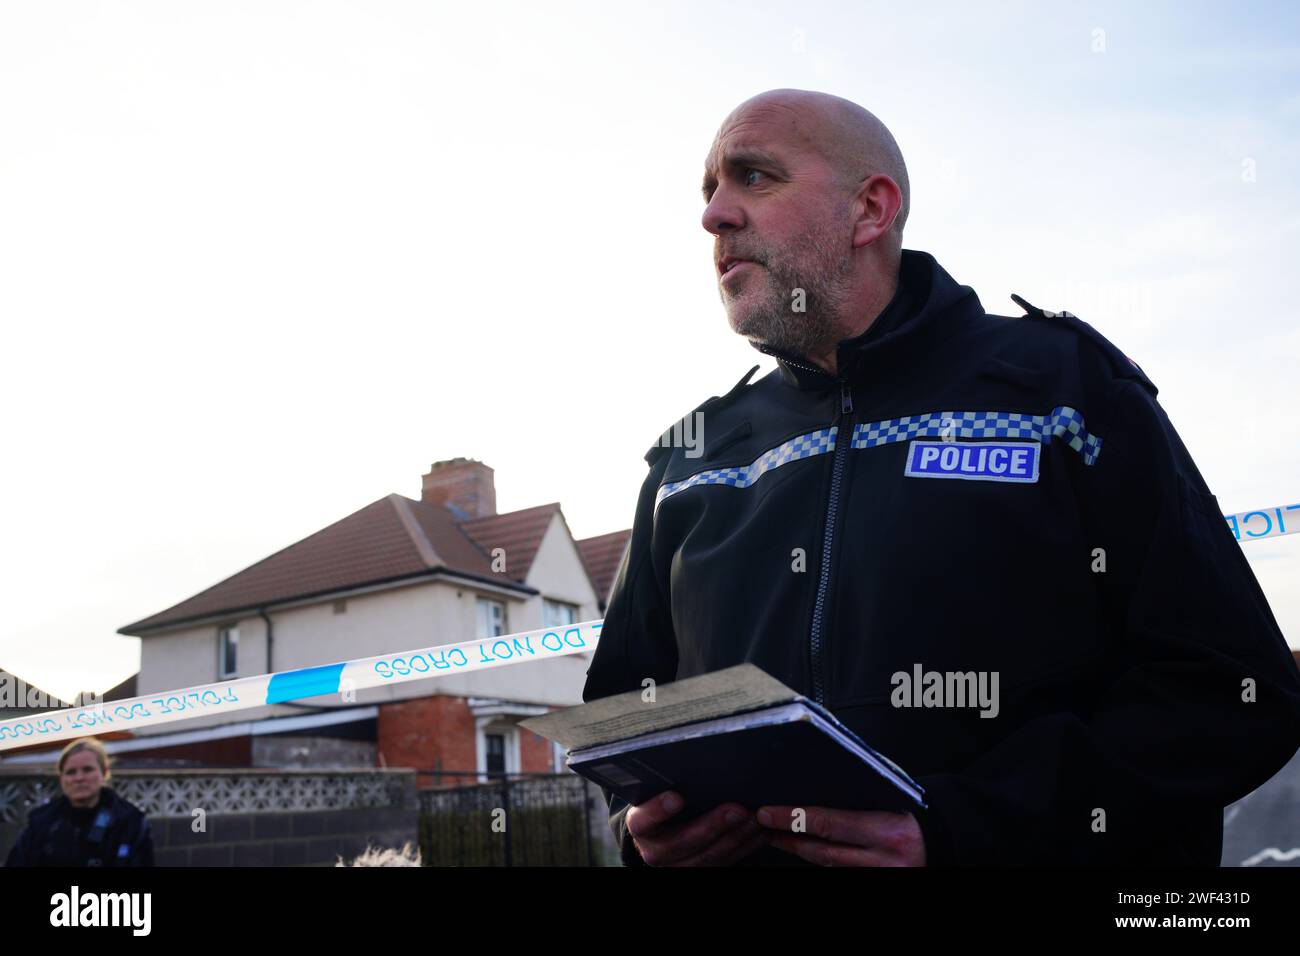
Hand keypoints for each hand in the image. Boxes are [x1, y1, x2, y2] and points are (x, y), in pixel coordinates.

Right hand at [626, 791, 770, 865]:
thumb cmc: (663, 799)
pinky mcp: (700, 870)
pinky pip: (725, 862)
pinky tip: (759, 832)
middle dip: (712, 826)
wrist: (662, 832)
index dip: (657, 811)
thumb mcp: (659, 790)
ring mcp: (679, 864)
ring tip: (754, 819)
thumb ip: (670, 782)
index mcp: (640, 826)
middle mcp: (655, 850)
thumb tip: (697, 758)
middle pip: (683, 843)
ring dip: (735, 837)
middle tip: (736, 809)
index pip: (642, 821)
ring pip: (709, 857)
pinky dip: (745, 846)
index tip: (675, 797)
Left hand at [754, 805, 926, 865]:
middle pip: (822, 852)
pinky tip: (803, 847)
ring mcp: (879, 875)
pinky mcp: (875, 881)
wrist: (943, 840)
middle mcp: (884, 860)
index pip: (829, 823)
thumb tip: (814, 785)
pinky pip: (840, 871)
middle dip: (787, 839)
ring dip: (798, 851)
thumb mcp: (892, 796)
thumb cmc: (914, 811)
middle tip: (762, 825)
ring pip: (828, 865)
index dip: (792, 818)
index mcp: (889, 832)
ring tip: (775, 836)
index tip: (766, 812)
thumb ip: (860, 793)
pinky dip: (820, 860)